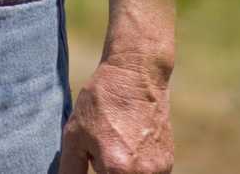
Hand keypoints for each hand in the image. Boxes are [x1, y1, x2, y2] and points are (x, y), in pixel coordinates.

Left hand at [60, 58, 173, 173]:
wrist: (136, 76)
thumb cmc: (101, 102)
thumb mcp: (74, 135)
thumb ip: (71, 169)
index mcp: (117, 169)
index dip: (97, 170)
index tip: (95, 159)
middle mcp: (142, 173)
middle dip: (108, 172)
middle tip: (102, 152)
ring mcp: (160, 169)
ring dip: (122, 172)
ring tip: (115, 146)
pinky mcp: (168, 162)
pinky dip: (136, 168)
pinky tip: (128, 144)